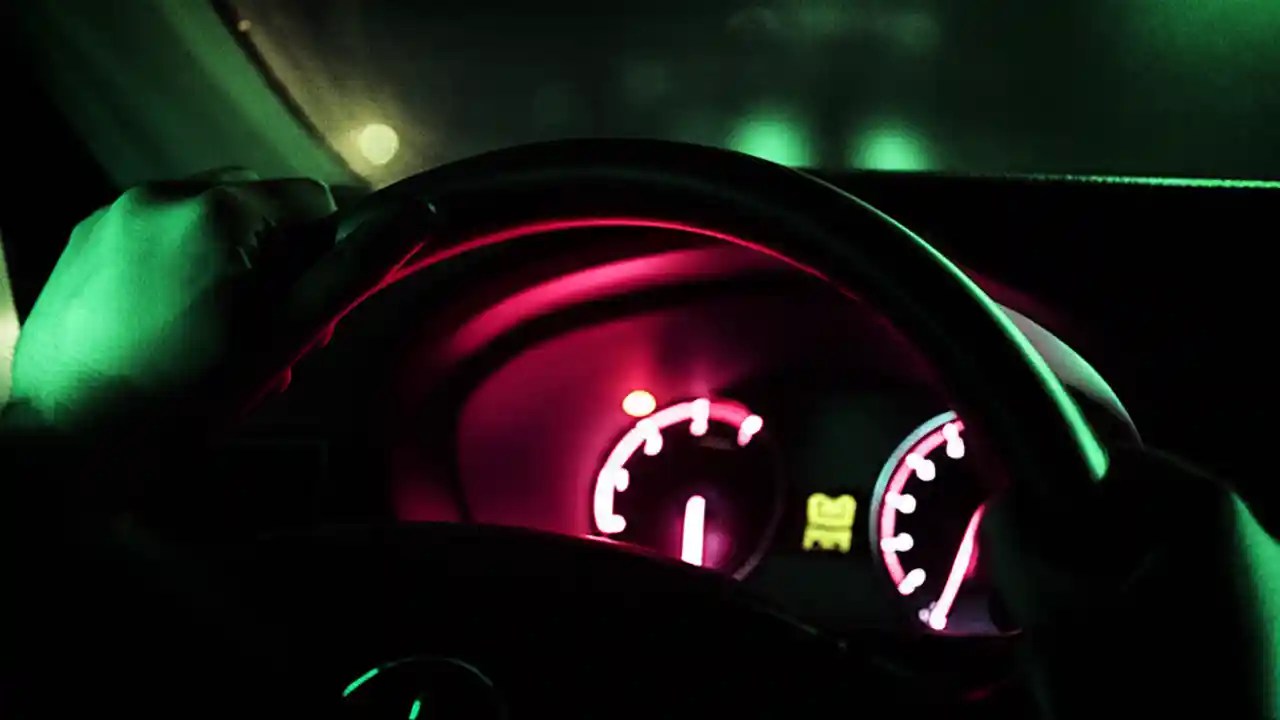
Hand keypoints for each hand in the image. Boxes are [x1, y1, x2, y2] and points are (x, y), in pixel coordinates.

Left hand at [6, 169, 426, 434]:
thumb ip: (351, 272)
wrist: (70, 437)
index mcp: (220, 212)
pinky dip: (179, 263)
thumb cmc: (186, 393)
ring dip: (227, 260)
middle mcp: (164, 193)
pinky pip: (160, 229)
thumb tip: (421, 216)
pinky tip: (167, 321)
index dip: (320, 259)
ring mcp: (118, 211)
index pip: (314, 202)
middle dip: (274, 260)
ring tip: (209, 331)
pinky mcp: (86, 235)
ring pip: (210, 217)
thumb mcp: (282, 336)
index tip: (299, 315)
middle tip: (259, 332)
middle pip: (260, 207)